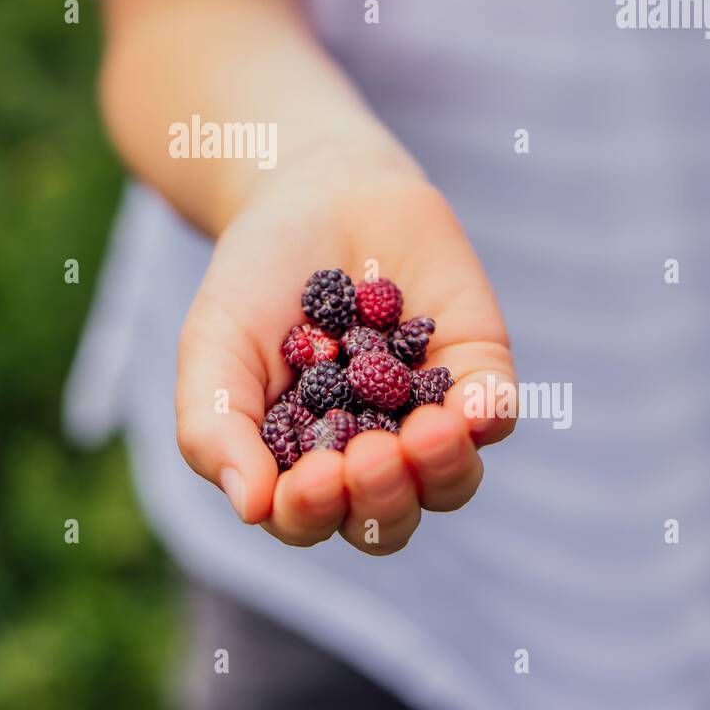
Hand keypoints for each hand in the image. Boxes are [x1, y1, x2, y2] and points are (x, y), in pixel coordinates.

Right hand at [176, 153, 516, 554]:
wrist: (315, 190)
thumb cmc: (254, 278)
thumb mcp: (213, 345)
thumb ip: (215, 425)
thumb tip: (252, 507)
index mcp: (297, 463)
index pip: (308, 518)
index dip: (311, 511)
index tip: (313, 477)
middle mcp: (367, 455)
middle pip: (386, 519)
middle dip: (381, 500)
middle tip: (369, 457)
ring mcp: (426, 416)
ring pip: (450, 482)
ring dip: (441, 471)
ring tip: (425, 432)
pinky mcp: (476, 371)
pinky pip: (496, 415)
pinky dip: (487, 417)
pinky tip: (471, 403)